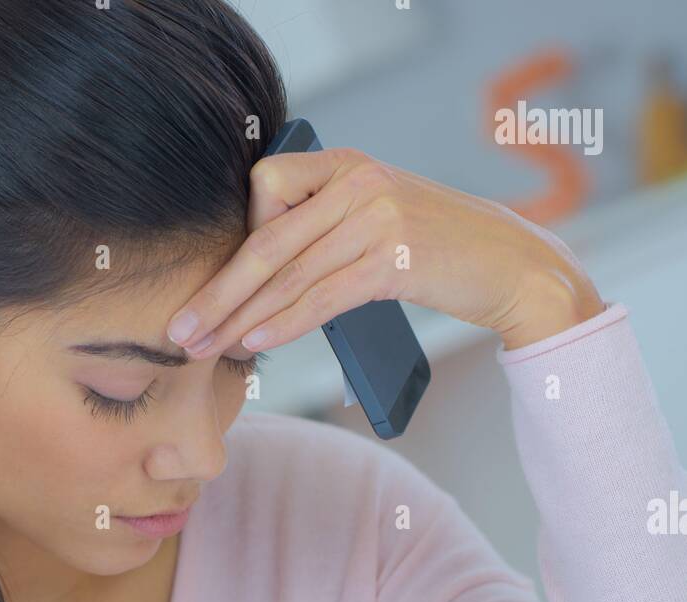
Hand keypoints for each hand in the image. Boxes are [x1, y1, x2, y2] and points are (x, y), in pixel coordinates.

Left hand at [166, 147, 604, 355]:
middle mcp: (358, 181)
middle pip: (266, 240)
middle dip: (217, 291)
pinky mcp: (394, 259)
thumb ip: (326, 230)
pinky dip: (284, 323)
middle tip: (180, 330)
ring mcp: (377, 217)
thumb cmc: (438, 251)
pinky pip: (323, 296)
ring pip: (288, 275)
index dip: (240, 238)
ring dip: (240, 318)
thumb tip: (263, 276)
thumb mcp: (378, 221)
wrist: (510, 264)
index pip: (267, 187)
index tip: (221, 286)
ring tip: (206, 349)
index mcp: (348, 164)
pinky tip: (256, 343)